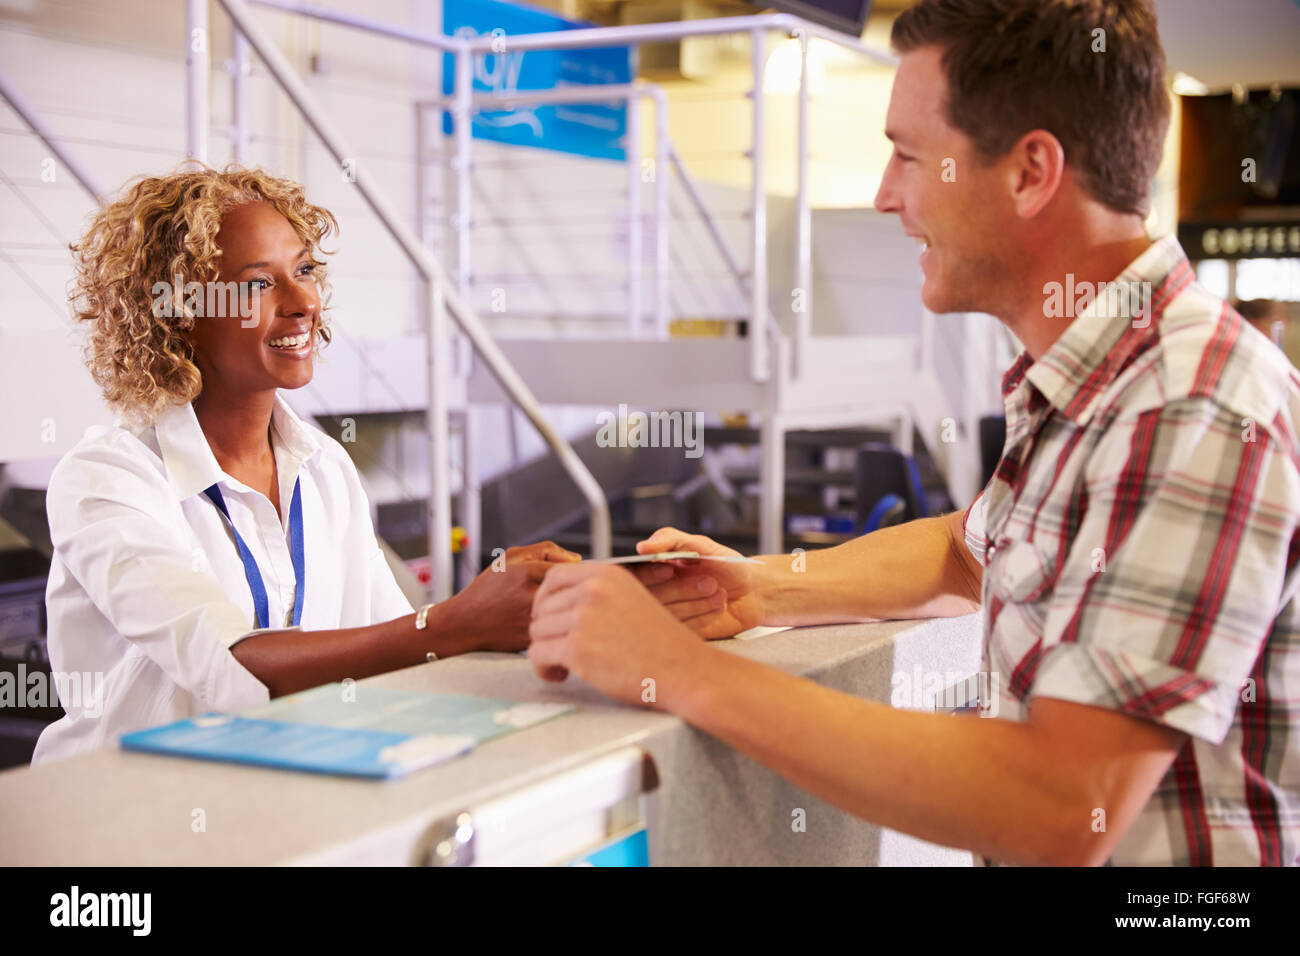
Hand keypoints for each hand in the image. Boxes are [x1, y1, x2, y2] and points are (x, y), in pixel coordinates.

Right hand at [439, 541, 579, 652]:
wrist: (463, 623)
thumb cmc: (488, 588)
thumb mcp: (510, 558)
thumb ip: (545, 550)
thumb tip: (577, 558)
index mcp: (528, 571)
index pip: (570, 569)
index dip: (570, 574)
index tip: (564, 578)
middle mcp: (532, 595)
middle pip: (571, 591)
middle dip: (570, 592)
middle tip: (560, 595)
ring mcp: (533, 620)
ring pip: (566, 611)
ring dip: (565, 609)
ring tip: (551, 609)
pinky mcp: (533, 639)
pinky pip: (555, 629)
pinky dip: (556, 626)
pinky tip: (545, 623)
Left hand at [528, 562, 708, 706]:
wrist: (684, 669)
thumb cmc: (661, 643)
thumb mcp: (631, 599)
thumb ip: (598, 594)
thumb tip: (559, 604)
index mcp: (605, 575)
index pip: (553, 577)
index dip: (544, 599)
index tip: (548, 618)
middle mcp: (592, 591)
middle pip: (542, 607)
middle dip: (546, 631)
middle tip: (560, 649)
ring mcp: (583, 618)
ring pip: (537, 632)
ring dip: (546, 651)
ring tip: (565, 665)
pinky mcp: (577, 648)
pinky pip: (538, 655)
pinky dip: (544, 668)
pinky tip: (561, 675)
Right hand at [631, 527, 765, 638]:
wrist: (751, 590)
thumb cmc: (725, 564)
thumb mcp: (701, 544)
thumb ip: (672, 540)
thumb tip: (642, 547)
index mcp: (654, 571)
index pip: (634, 577)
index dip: (650, 575)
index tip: (669, 569)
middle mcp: (658, 595)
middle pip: (652, 599)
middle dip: (683, 589)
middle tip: (710, 581)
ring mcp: (670, 617)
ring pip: (669, 616)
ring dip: (698, 603)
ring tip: (719, 591)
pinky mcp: (684, 635)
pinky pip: (684, 631)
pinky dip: (705, 616)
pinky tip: (719, 605)